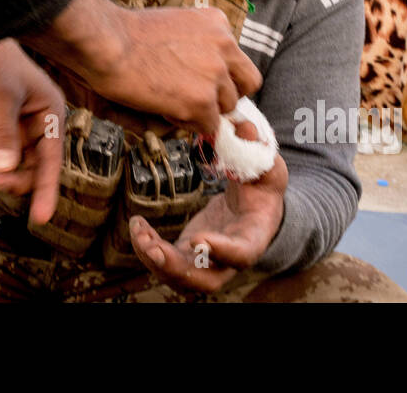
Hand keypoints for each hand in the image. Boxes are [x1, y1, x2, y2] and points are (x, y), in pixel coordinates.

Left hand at [0, 19, 64, 224]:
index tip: (41, 217)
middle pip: (26, 168)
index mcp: (49, 114)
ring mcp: (11, 126)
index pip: (52, 160)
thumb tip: (2, 170)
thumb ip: (2, 134)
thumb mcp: (0, 96)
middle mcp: (33, 124)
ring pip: (0, 162)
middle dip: (7, 172)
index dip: (46, 190)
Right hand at [23, 0, 261, 135]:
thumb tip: (204, 77)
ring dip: (204, 111)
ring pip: (226, 108)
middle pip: (246, 84)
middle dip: (225, 95)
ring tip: (171, 100)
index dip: (224, 75)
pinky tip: (164, 107)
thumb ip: (196, 45)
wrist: (106, 43)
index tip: (205, 82)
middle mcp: (225, 45)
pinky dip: (189, 124)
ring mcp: (215, 75)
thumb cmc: (126, 34)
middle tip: (199, 99)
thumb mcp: (173, 25)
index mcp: (217, 22)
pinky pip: (208, 126)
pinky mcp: (202, 101)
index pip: (238, 58)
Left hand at [129, 122, 287, 293]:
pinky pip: (167, 262)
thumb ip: (259, 152)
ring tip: (138, 231)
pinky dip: (149, 249)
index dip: (222, 251)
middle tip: (156, 251)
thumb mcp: (268, 167)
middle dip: (178, 269)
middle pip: (207, 280)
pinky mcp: (190, 256)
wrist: (257, 207)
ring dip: (155, 259)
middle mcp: (230, 259)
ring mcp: (208, 262)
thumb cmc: (264, 186)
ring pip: (181, 276)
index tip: (198, 239)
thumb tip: (243, 127)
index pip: (242, 253)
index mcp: (254, 236)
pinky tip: (138, 227)